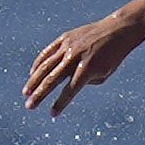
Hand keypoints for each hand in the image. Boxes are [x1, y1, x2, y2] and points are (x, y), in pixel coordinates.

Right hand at [24, 15, 144, 115]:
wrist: (118, 30)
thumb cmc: (113, 56)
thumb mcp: (103, 74)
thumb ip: (84, 81)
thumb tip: (65, 84)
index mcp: (87, 69)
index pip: (70, 90)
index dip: (61, 103)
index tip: (53, 114)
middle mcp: (75, 57)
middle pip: (52, 79)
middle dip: (39, 94)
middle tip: (29, 106)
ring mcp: (68, 46)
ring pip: (46, 65)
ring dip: (34, 81)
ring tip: (26, 93)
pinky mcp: (65, 38)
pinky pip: (48, 52)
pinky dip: (39, 62)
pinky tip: (32, 73)